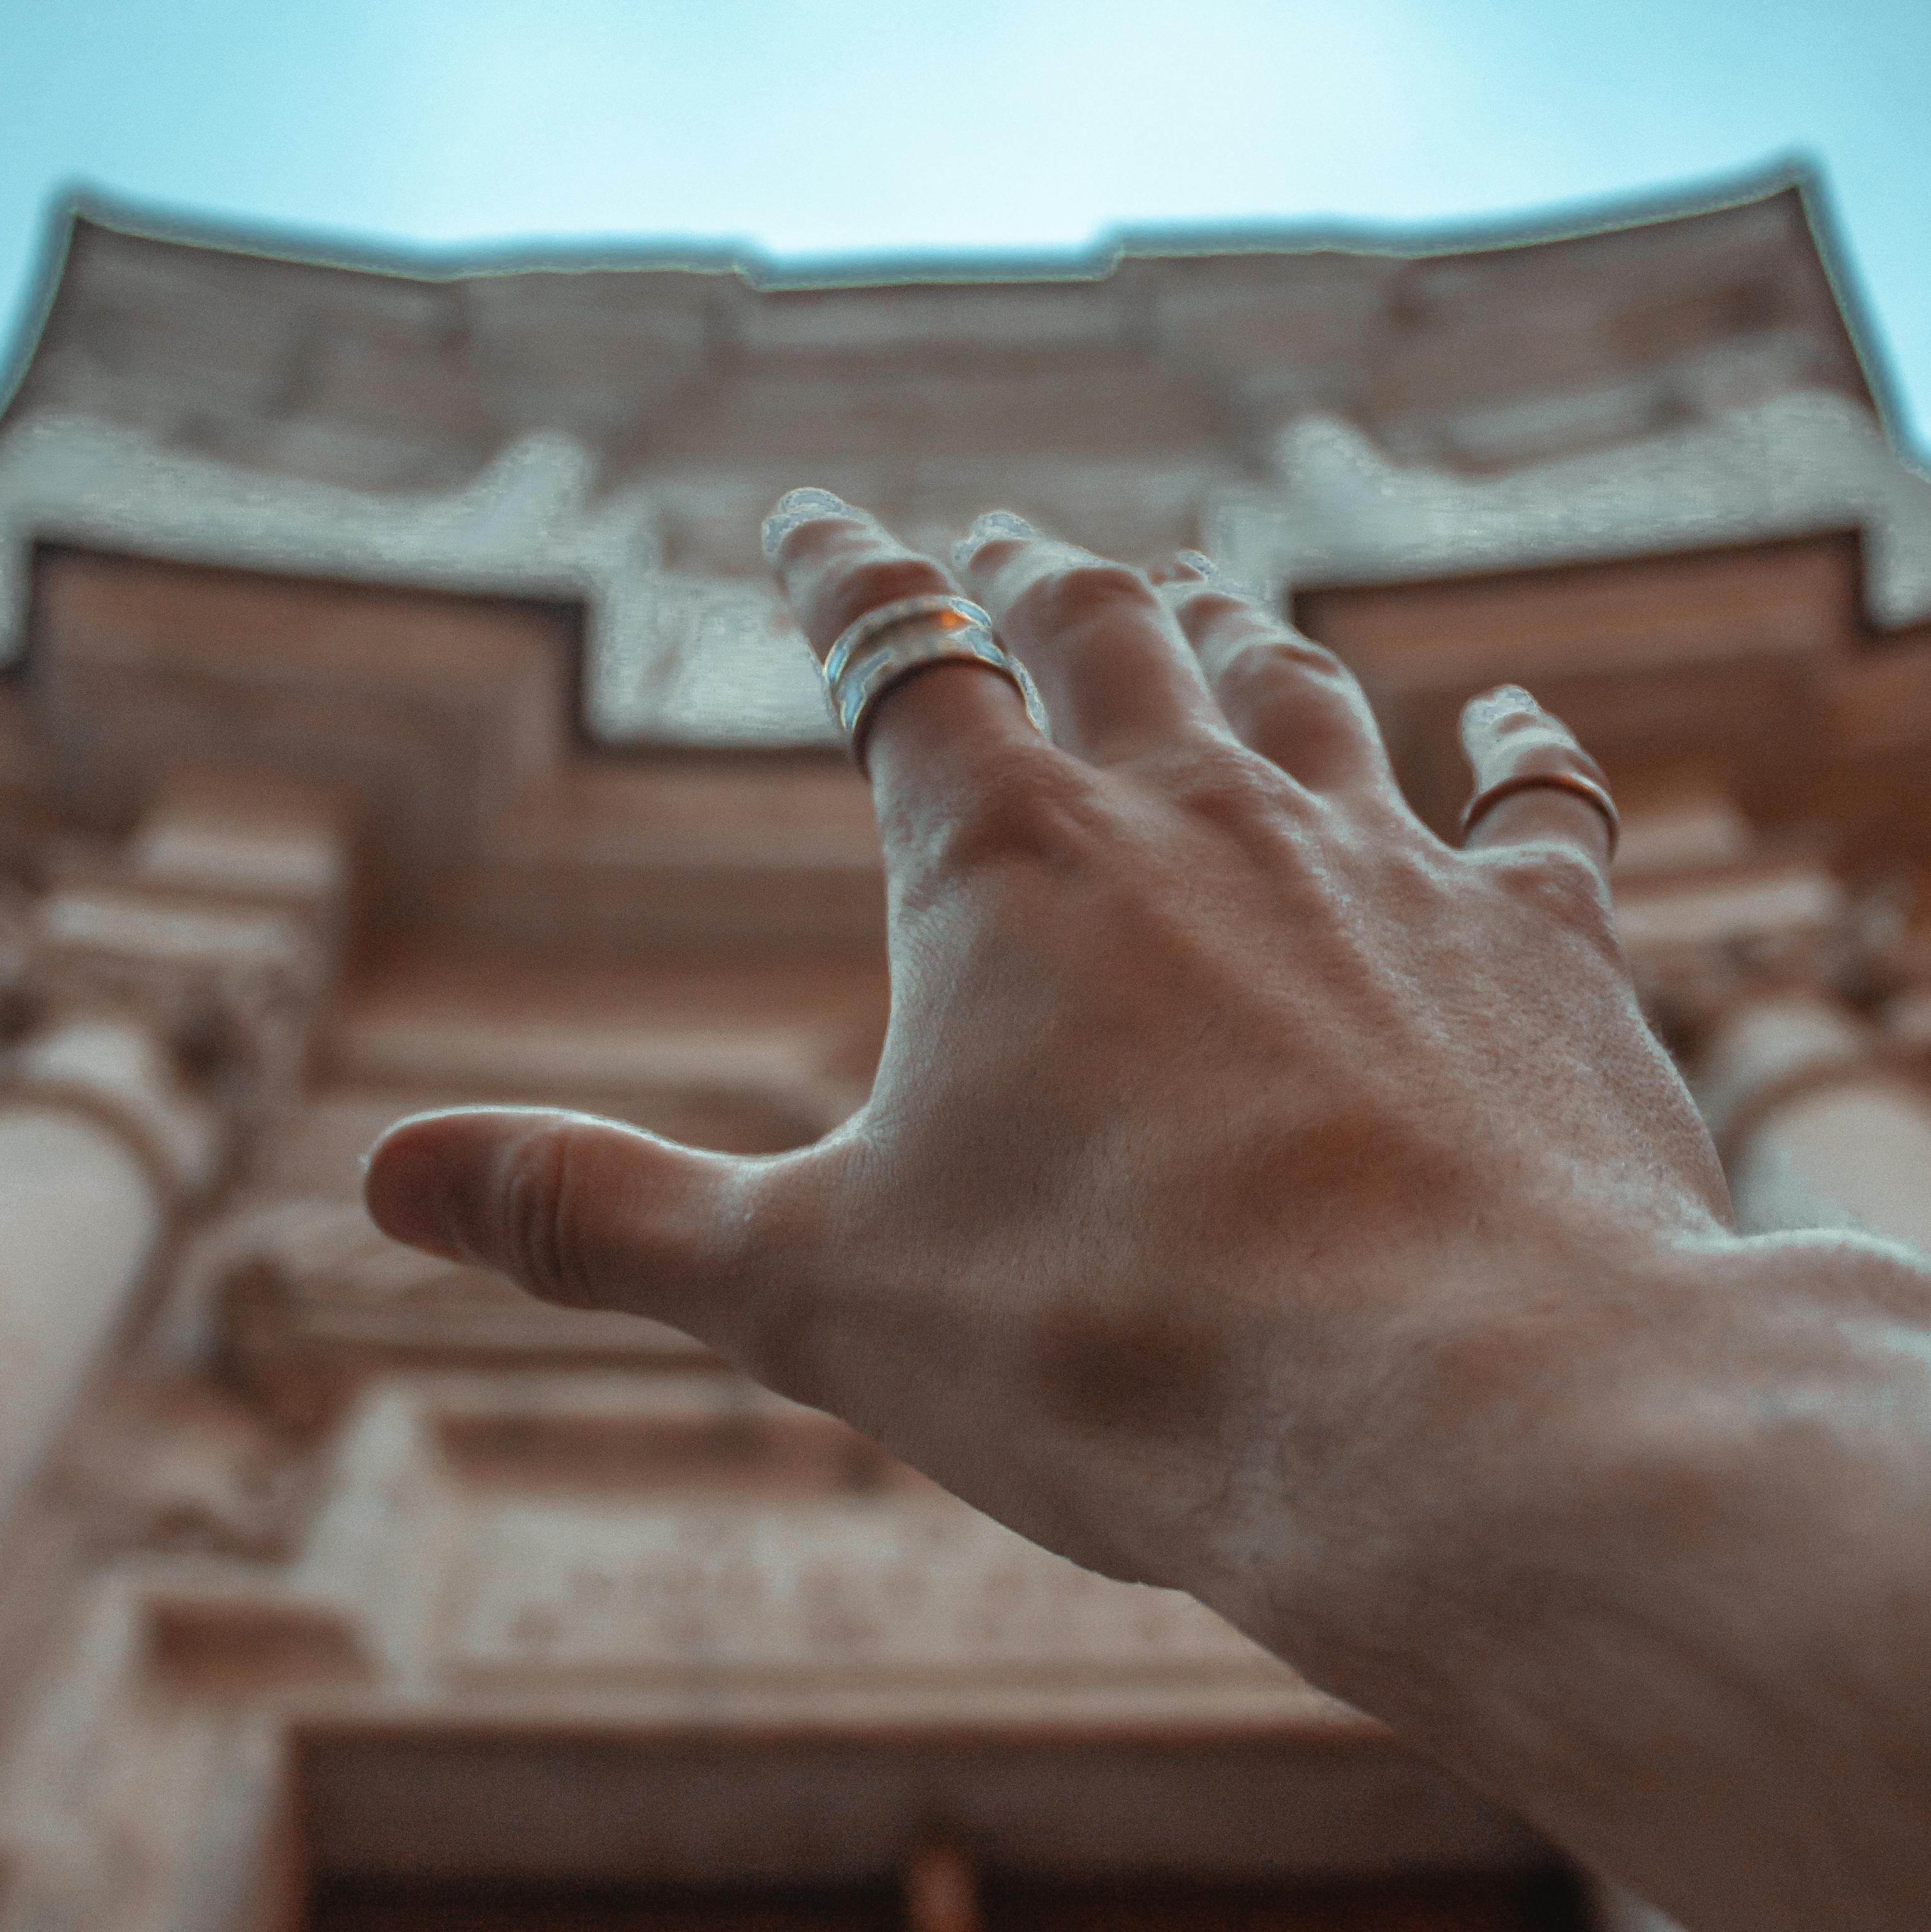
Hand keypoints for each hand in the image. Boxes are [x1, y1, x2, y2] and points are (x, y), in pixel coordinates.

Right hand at [365, 493, 1728, 1700]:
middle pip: (1105, 626)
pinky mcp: (1548, 950)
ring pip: (1298, 684)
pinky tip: (1521, 718)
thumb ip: (594, 1214)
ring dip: (1235, 628)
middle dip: (1037, 574)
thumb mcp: (808, 1293)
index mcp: (1007, 859)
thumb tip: (382, 1175)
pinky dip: (1530, 748)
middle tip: (1004, 540)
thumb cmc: (1120, 1356)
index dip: (844, 576)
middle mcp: (1203, 812)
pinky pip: (1547, 806)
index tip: (813, 518)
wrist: (1471, 1413)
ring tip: (1199, 594)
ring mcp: (1390, 864)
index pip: (896, 653)